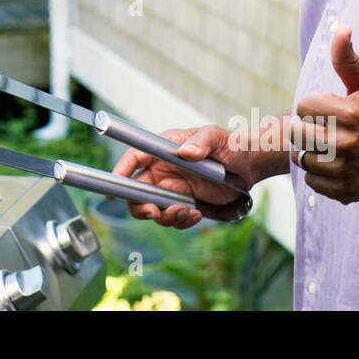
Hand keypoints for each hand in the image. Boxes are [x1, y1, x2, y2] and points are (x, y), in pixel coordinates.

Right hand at [110, 126, 257, 228]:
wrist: (247, 165)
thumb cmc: (230, 144)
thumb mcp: (217, 137)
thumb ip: (202, 142)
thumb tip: (186, 152)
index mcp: (163, 148)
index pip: (134, 159)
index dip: (120, 173)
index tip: (111, 190)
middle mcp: (162, 169)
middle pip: (136, 190)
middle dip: (140, 205)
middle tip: (154, 212)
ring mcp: (172, 187)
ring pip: (153, 209)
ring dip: (165, 216)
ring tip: (188, 212)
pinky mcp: (183, 202)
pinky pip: (172, 218)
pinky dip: (181, 221)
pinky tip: (197, 214)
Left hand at [289, 25, 358, 203]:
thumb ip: (347, 57)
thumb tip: (341, 27)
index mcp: (348, 114)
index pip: (302, 106)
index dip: (315, 106)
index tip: (332, 110)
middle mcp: (344, 143)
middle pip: (296, 133)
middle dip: (308, 127)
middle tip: (327, 128)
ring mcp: (344, 170)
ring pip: (301, 157)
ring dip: (311, 151)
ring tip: (331, 145)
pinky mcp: (344, 190)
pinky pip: (312, 181)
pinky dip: (319, 174)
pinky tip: (337, 164)